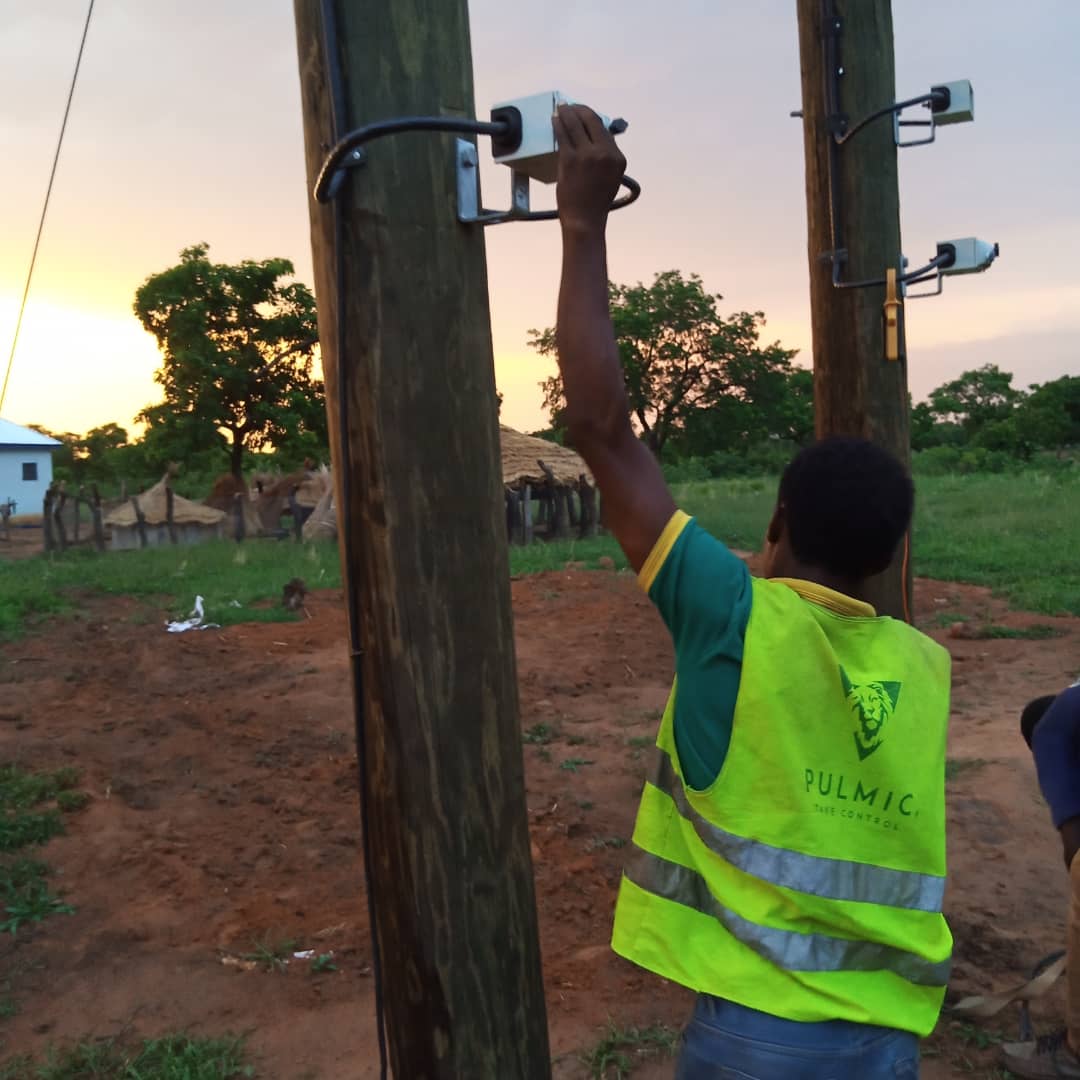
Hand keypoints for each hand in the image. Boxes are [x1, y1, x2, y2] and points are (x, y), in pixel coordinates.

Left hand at [554, 104, 626, 233]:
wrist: (585, 220)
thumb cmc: (595, 201)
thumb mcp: (610, 177)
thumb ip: (606, 157)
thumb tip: (594, 138)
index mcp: (618, 158)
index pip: (604, 129)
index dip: (591, 117)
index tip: (583, 113)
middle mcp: (605, 153)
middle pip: (591, 120)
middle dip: (578, 109)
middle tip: (569, 106)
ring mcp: (587, 155)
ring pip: (575, 124)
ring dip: (566, 112)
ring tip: (560, 108)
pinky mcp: (570, 159)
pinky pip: (563, 135)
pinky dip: (558, 124)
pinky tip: (554, 120)